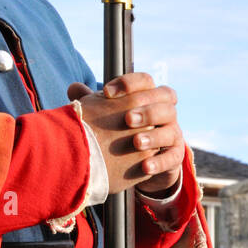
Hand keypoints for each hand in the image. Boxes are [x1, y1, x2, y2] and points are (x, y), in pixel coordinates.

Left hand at [67, 72, 184, 196]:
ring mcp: (172, 133)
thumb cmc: (120, 131)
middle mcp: (164, 112)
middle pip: (165, 100)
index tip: (107, 93)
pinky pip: (174, 157)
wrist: (139, 161)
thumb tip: (73, 88)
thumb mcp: (107, 116)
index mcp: (147, 97)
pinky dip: (160, 162)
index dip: (129, 83)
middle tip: (127, 118)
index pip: (145, 81)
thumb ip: (93, 102)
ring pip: (171, 129)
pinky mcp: (175, 155)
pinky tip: (145, 166)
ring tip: (136, 142)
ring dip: (154, 136)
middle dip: (146, 109)